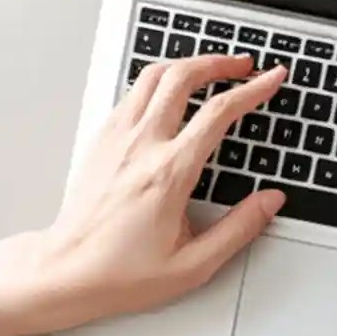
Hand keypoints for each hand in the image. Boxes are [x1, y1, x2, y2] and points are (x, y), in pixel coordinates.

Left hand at [29, 55, 287, 331]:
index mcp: (169, 173)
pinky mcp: (102, 140)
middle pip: (183, 77)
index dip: (253, 89)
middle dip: (220, 63)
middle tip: (245, 64)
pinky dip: (159, 80)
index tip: (272, 78)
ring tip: (210, 67)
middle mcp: (141, 147)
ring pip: (153, 76)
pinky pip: (133, 93)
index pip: (219, 112)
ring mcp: (117, 139)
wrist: (65, 273)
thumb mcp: (193, 265)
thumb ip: (239, 229)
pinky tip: (172, 90)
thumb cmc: (122, 273)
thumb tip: (271, 201)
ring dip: (188, 63)